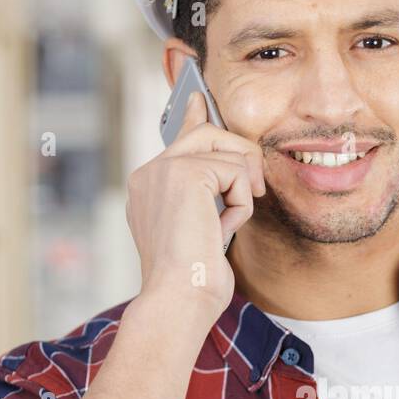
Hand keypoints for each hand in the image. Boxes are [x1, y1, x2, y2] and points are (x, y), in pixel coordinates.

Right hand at [125, 89, 265, 318]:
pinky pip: (235, 172)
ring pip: (225, 150)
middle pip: (205, 133)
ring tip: (229, 223)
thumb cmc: (192, 281)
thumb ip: (209, 198)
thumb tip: (235, 174)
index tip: (200, 99)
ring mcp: (164, 170)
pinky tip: (223, 228)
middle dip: (239, 155)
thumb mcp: (202, 232)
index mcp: (147, 188)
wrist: (179, 298)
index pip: (176, 141)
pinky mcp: (186, 173)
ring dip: (240, 190)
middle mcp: (149, 174)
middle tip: (251, 191)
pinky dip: (240, 204)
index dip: (193, 118)